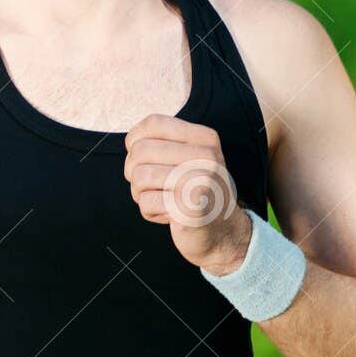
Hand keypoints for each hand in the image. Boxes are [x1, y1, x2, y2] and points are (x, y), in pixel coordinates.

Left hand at [123, 114, 251, 274]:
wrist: (224, 233)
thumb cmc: (198, 194)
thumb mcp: (191, 160)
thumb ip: (165, 143)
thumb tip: (131, 141)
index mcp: (206, 139)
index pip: (154, 123)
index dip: (135, 141)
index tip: (142, 159)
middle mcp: (207, 156)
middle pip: (140, 151)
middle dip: (134, 172)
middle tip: (149, 186)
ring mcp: (201, 182)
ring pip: (140, 177)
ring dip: (141, 193)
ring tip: (160, 200)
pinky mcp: (190, 208)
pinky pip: (146, 202)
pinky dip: (150, 212)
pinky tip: (169, 215)